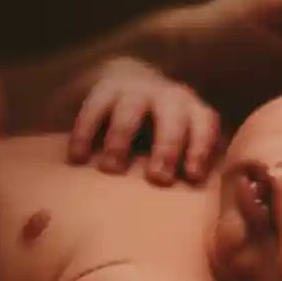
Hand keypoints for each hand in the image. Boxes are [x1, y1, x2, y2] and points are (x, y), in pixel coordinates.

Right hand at [66, 58, 219, 183]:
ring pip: (132, 110)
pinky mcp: (105, 89)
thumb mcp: (181, 142)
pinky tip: (76, 158)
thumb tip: (203, 201)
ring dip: (122, 139)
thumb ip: (191, 163)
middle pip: (173, 119)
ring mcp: (137, 90)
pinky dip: (85, 132)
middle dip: (167, 147)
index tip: (192, 176)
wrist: (126, 80)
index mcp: (193, 112)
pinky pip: (95, 108)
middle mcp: (169, 97)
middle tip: (157, 177)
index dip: (201, 149)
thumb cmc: (159, 129)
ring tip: (111, 168)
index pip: (205, 125)